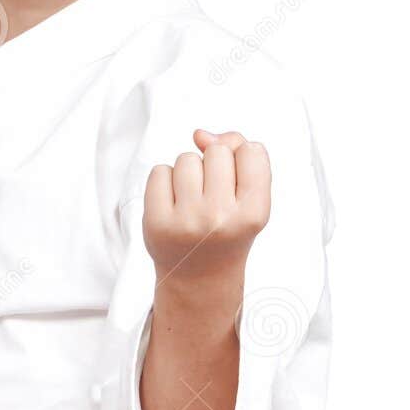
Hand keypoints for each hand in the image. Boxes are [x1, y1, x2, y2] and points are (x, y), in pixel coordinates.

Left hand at [142, 129, 269, 297]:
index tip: (240, 183)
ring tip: (194, 200)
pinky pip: (159, 171)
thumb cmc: (228, 228)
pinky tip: (174, 203)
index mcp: (254, 213)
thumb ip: (239, 154)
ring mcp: (186, 220)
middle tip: (214, 195)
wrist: (200, 275)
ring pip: (187, 158)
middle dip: (215, 165)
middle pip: (217, 151)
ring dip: (189, 172)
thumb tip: (199, 135)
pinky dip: (166, 181)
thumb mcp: (250, 197)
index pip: (252, 150)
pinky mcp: (155, 222)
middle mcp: (220, 218)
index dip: (243, 159)